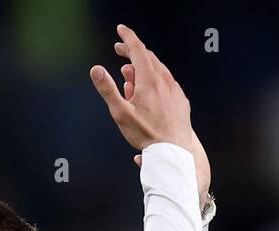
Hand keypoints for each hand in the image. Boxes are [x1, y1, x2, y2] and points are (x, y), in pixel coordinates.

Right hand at [90, 25, 209, 200]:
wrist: (173, 153)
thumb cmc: (146, 135)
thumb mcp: (121, 113)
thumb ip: (108, 89)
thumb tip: (96, 69)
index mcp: (150, 80)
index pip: (138, 49)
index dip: (128, 37)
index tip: (120, 30)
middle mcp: (165, 82)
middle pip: (148, 58)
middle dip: (133, 52)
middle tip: (120, 52)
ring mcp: (176, 91)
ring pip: (159, 70)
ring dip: (143, 68)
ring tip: (129, 77)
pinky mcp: (182, 101)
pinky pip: (167, 83)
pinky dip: (155, 80)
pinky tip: (148, 91)